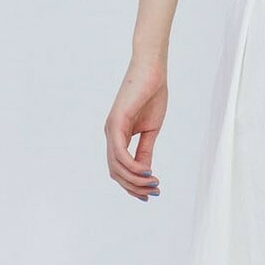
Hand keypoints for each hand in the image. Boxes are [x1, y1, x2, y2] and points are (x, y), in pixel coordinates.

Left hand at [105, 53, 166, 200]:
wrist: (152, 70)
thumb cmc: (152, 95)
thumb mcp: (151, 129)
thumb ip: (145, 150)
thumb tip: (144, 173)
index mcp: (117, 135)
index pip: (119, 168)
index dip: (132, 184)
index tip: (150, 193)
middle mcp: (110, 134)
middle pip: (115, 172)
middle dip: (133, 187)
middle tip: (154, 193)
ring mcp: (111, 128)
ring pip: (116, 166)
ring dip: (135, 180)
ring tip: (153, 184)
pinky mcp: (116, 122)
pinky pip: (120, 152)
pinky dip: (132, 166)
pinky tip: (147, 172)